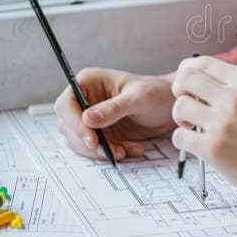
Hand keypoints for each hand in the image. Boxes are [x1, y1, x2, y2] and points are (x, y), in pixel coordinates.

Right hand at [55, 67, 175, 160]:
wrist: (170, 105)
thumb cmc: (156, 92)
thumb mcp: (138, 98)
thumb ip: (113, 108)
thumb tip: (87, 119)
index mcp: (88, 82)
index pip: (66, 104)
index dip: (74, 124)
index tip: (92, 139)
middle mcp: (85, 100)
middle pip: (69, 127)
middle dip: (90, 143)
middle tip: (114, 150)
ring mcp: (90, 119)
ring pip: (80, 142)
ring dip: (102, 151)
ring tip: (127, 150)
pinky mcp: (100, 134)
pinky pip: (96, 150)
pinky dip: (112, 154)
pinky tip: (132, 150)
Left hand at [171, 56, 236, 200]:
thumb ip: (235, 85)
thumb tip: (201, 76)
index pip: (202, 63)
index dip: (187, 72)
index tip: (187, 84)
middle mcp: (234, 98)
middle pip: (185, 80)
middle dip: (180, 91)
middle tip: (188, 104)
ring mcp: (223, 123)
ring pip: (179, 107)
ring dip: (181, 117)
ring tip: (193, 125)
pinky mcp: (213, 148)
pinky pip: (179, 136)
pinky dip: (184, 139)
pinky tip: (196, 143)